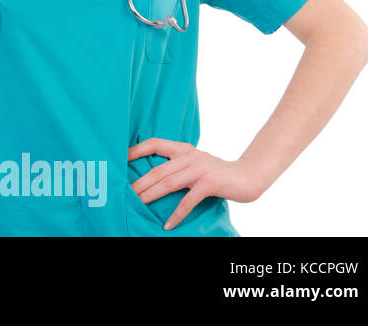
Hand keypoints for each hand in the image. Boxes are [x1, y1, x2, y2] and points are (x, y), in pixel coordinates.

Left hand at [128, 138, 267, 229]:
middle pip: (157, 170)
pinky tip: (167, 224)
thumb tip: (151, 177)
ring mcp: (200, 169)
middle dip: (139, 183)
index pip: (154, 144)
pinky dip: (177, 214)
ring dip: (150, 196)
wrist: (247, 176)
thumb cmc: (217, 173)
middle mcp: (190, 156)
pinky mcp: (209, 184)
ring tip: (137, 205)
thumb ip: (177, 165)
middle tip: (123, 194)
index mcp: (184, 149)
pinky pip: (188, 201)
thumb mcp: (195, 163)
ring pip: (168, 183)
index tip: (119, 158)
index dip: (136, 150)